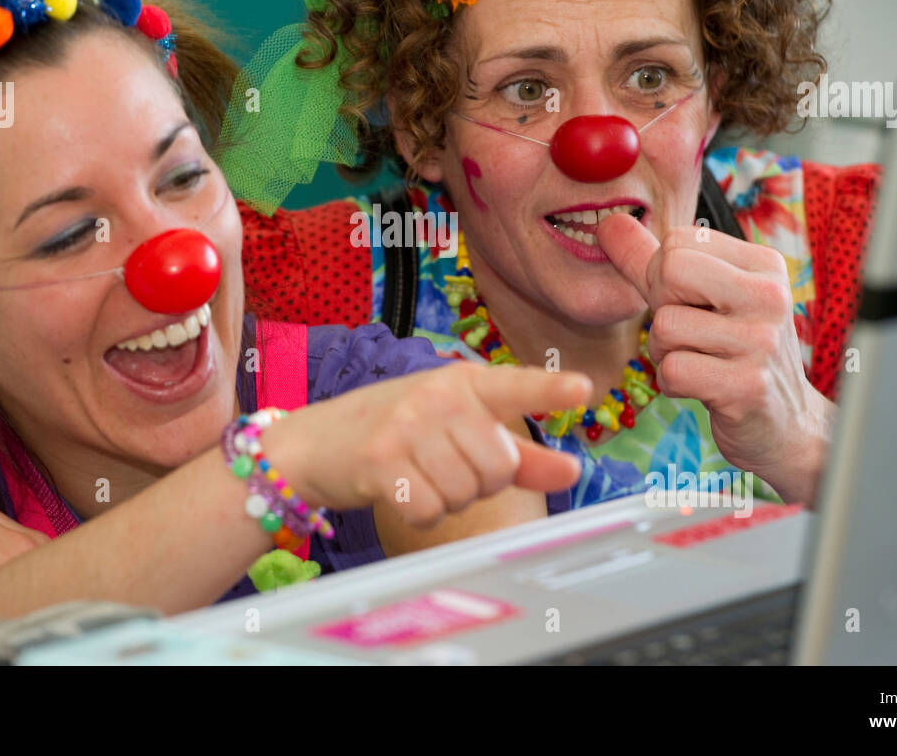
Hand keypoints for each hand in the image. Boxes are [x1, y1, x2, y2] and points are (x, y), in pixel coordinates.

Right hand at [264, 363, 589, 527]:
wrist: (312, 443)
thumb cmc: (392, 432)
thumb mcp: (455, 429)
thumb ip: (519, 453)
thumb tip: (572, 469)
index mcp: (461, 383)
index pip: (514, 386)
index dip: (550, 389)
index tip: (584, 388)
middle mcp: (436, 397)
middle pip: (499, 465)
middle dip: (482, 482)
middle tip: (445, 466)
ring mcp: (406, 426)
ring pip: (466, 492)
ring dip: (448, 499)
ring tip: (418, 475)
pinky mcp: (380, 461)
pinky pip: (430, 509)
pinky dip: (420, 513)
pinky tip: (399, 491)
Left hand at [597, 213, 832, 504]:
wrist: (785, 423)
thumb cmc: (735, 353)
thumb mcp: (700, 297)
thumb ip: (651, 260)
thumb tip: (608, 223)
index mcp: (763, 265)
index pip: (676, 243)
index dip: (664, 279)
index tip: (694, 306)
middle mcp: (769, 297)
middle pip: (667, 274)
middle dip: (662, 310)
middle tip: (694, 335)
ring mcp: (762, 342)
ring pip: (664, 327)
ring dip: (666, 353)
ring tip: (702, 363)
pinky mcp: (748, 385)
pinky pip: (671, 370)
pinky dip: (672, 384)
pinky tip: (703, 387)